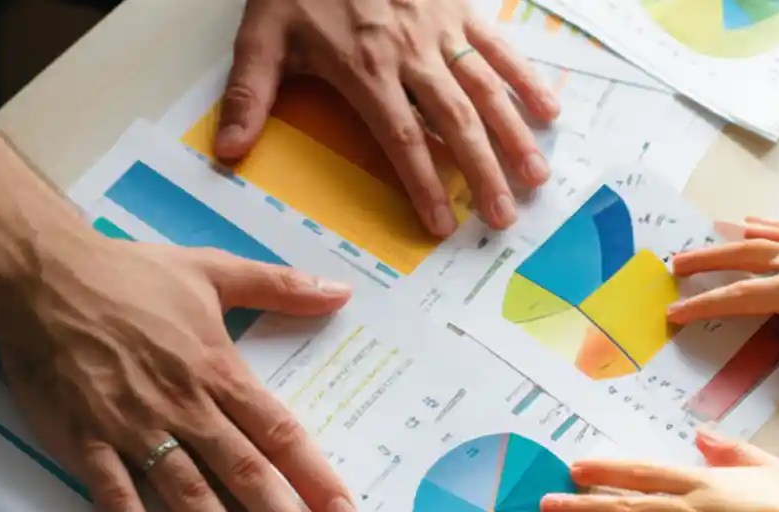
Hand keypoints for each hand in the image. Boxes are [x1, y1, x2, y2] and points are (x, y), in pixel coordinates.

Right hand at [0, 228, 357, 511]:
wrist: (42, 274)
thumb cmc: (129, 272)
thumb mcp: (213, 269)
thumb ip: (280, 286)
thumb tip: (342, 291)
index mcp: (217, 370)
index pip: (278, 433)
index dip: (314, 478)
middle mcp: (184, 406)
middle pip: (244, 474)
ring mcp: (133, 428)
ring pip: (189, 494)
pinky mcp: (86, 440)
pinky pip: (115, 496)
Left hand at [217, 0, 559, 234]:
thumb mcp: (263, 34)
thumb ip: (250, 93)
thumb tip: (230, 150)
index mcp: (365, 67)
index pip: (401, 137)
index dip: (423, 183)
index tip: (442, 224)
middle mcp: (411, 53)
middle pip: (455, 121)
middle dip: (482, 173)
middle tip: (503, 219)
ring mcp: (441, 29)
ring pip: (486, 88)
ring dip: (514, 135)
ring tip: (536, 179)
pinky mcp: (459, 7)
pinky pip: (499, 47)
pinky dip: (526, 78)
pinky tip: (549, 111)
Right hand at [668, 219, 778, 396]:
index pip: (739, 299)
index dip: (703, 305)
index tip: (673, 312)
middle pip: (740, 259)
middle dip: (703, 263)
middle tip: (672, 266)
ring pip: (760, 240)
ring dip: (726, 242)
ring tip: (702, 241)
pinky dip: (767, 223)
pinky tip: (754, 219)